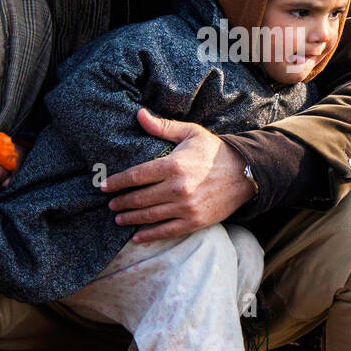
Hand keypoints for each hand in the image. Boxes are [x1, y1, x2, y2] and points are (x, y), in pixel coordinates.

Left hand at [102, 108, 254, 242]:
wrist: (245, 173)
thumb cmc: (214, 151)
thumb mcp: (190, 133)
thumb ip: (162, 126)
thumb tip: (139, 114)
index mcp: (173, 165)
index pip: (136, 176)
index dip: (117, 183)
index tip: (104, 187)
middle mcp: (177, 188)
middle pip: (139, 198)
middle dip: (121, 202)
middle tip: (110, 204)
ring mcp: (186, 207)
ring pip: (149, 216)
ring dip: (130, 219)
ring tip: (119, 219)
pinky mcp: (195, 221)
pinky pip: (167, 231)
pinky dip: (149, 235)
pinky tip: (137, 236)